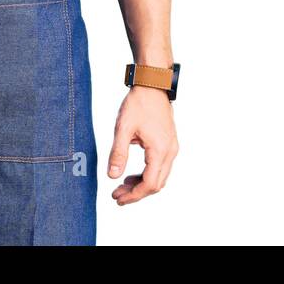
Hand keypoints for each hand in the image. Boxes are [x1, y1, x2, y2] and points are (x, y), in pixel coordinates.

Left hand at [108, 86, 178, 204]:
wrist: (153, 85)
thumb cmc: (138, 103)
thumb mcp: (123, 128)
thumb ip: (118, 153)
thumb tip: (112, 176)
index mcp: (160, 150)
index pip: (149, 184)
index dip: (134, 195)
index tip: (118, 199)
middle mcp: (170, 152)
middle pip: (156, 184)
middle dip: (136, 193)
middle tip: (117, 195)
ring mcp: (172, 148)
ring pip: (159, 177)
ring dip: (141, 184)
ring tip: (121, 186)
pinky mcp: (169, 144)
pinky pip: (160, 167)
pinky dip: (146, 174)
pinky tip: (131, 174)